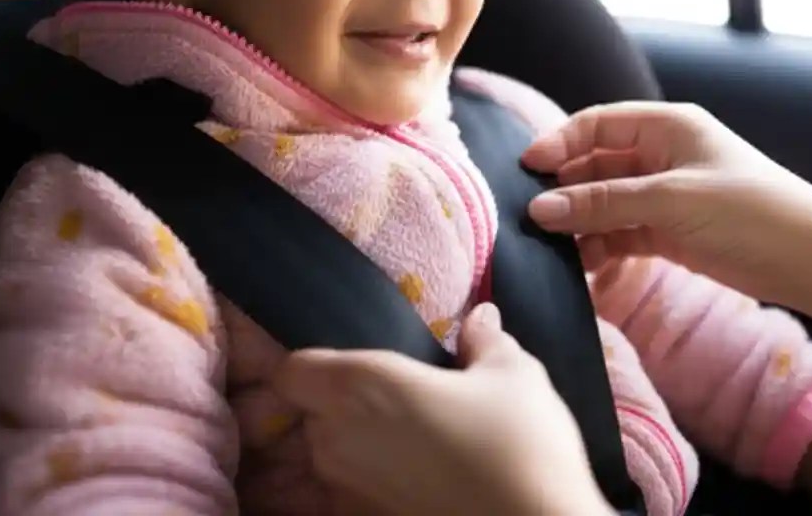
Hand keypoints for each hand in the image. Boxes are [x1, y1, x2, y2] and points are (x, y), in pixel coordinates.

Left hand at [272, 303, 612, 515]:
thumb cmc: (519, 445)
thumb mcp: (514, 376)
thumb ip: (486, 342)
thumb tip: (480, 318)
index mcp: (361, 386)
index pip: (293, 369)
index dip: (317, 363)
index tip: (359, 363)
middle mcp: (337, 440)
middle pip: (314, 413)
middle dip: (346, 405)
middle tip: (404, 398)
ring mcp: (347, 491)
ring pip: (335, 457)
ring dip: (363, 446)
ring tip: (420, 442)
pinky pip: (358, 493)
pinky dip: (381, 483)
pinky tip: (427, 478)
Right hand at [523, 101, 811, 344]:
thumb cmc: (752, 214)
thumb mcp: (671, 202)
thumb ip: (603, 204)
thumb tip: (540, 208)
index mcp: (669, 127)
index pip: (598, 123)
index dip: (559, 143)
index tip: (525, 170)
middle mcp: (665, 155)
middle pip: (597, 163)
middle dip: (565, 189)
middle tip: (529, 217)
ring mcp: (667, 195)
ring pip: (606, 202)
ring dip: (580, 222)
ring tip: (551, 248)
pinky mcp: (672, 232)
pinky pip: (622, 232)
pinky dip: (601, 247)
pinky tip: (582, 267)